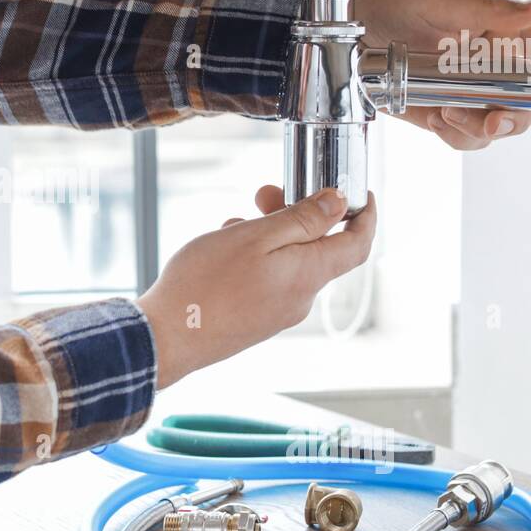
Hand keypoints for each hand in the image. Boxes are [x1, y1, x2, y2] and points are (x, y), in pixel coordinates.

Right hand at [135, 185, 375, 389]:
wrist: (166, 338)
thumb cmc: (206, 284)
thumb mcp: (256, 237)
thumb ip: (302, 219)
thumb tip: (338, 204)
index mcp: (308, 274)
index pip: (358, 244)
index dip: (364, 215)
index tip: (358, 193)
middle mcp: (300, 298)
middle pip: (317, 248)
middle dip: (296, 213)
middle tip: (264, 194)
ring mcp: (278, 312)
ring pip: (288, 261)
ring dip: (268, 234)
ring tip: (233, 224)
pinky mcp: (255, 320)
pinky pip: (268, 279)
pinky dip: (254, 257)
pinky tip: (224, 249)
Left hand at [354, 0, 530, 149]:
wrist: (352, 39)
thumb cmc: (396, 10)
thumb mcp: (442, 3)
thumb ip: (489, 11)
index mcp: (502, 33)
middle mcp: (492, 67)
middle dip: (517, 114)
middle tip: (492, 117)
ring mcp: (470, 93)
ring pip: (499, 125)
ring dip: (478, 126)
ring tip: (446, 111)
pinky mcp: (444, 114)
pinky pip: (467, 137)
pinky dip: (457, 135)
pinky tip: (437, 118)